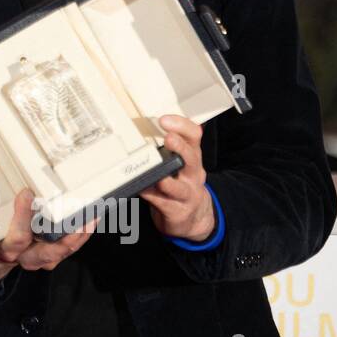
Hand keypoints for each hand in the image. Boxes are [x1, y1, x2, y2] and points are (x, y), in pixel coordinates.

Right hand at [0, 188, 97, 292]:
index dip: (22, 217)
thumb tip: (21, 192)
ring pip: (64, 251)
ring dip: (80, 235)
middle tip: (79, 219)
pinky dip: (81, 234)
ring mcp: (42, 259)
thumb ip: (1, 211)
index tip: (25, 194)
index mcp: (8, 250)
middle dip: (67, 237)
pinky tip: (90, 219)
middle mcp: (27, 258)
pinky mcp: (53, 255)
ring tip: (92, 217)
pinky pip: (70, 247)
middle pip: (49, 252)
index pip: (18, 238)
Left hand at [138, 114, 214, 241]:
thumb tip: (142, 123)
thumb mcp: (180, 163)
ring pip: (179, 187)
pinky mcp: (177, 211)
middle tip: (168, 138)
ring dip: (167, 180)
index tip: (164, 119)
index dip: (182, 126)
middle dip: (180, 147)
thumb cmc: (180, 182)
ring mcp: (187, 194)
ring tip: (158, 175)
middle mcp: (193, 174)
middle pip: (191, 158)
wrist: (193, 217)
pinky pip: (163, 203)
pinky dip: (151, 196)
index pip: (194, 136)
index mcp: (193, 157)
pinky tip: (142, 190)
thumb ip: (168, 146)